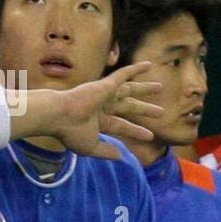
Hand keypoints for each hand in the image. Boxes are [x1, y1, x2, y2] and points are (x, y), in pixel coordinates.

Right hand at [42, 62, 163, 160]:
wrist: (59, 116)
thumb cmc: (71, 133)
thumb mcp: (91, 147)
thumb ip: (106, 151)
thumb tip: (120, 156)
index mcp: (99, 121)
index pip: (122, 126)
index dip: (136, 131)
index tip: (150, 136)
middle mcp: (103, 106)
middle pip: (129, 107)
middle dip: (144, 110)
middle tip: (160, 112)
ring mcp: (105, 94)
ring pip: (130, 90)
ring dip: (145, 89)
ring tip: (161, 87)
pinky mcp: (106, 84)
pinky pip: (124, 74)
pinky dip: (136, 69)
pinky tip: (149, 65)